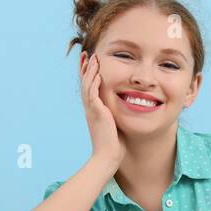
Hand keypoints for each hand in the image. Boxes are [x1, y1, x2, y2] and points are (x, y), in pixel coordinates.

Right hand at [80, 52, 122, 169]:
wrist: (108, 157)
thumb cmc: (114, 144)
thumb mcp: (115, 124)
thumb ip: (116, 114)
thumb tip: (125, 108)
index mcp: (94, 110)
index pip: (89, 88)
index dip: (88, 74)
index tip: (90, 62)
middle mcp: (90, 108)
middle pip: (85, 83)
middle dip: (85, 68)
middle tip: (86, 54)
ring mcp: (92, 110)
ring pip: (87, 85)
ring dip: (89, 70)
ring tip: (92, 57)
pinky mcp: (97, 113)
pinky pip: (92, 94)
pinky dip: (93, 82)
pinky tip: (97, 73)